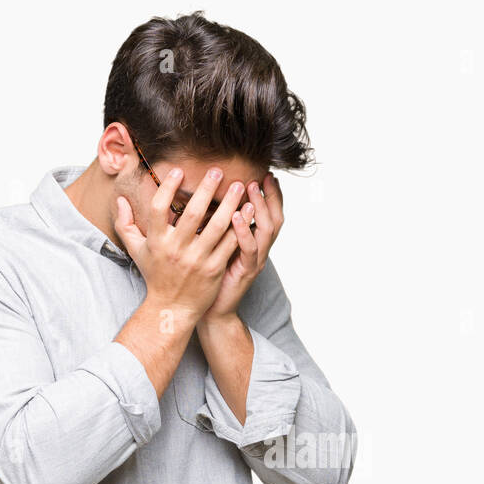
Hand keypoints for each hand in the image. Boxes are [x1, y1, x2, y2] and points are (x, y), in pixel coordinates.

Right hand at [114, 166, 246, 323]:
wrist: (172, 309)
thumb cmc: (156, 276)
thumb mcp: (137, 251)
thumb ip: (126, 224)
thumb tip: (120, 199)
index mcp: (157, 241)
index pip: (159, 208)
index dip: (167, 187)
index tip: (178, 171)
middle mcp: (176, 250)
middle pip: (192, 213)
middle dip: (206, 189)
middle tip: (217, 171)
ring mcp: (196, 260)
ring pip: (216, 227)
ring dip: (229, 204)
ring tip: (239, 186)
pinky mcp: (214, 270)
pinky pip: (229, 244)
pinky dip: (239, 227)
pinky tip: (248, 212)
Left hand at [204, 172, 283, 319]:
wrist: (212, 309)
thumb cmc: (211, 275)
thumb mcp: (217, 244)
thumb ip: (219, 222)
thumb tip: (209, 196)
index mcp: (254, 242)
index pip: (269, 213)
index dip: (270, 195)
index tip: (264, 174)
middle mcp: (260, 250)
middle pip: (274, 219)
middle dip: (270, 196)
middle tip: (261, 177)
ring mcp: (255, 261)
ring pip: (265, 232)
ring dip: (258, 208)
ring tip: (250, 189)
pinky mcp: (245, 272)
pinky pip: (249, 250)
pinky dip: (244, 232)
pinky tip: (234, 216)